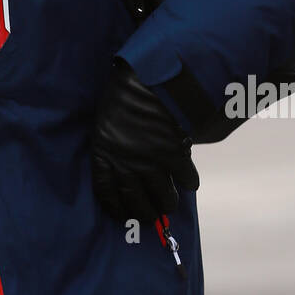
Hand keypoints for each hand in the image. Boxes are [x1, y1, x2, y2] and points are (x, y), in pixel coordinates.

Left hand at [89, 58, 198, 222]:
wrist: (147, 79)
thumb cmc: (122, 96)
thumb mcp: (106, 123)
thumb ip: (112, 148)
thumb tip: (124, 168)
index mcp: (104, 156)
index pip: (106, 195)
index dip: (116, 209)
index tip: (123, 215)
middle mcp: (127, 165)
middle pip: (137, 203)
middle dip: (146, 213)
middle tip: (152, 215)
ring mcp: (152, 163)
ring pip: (164, 199)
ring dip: (168, 203)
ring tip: (169, 202)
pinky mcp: (175, 156)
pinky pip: (186, 180)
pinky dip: (189, 182)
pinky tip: (188, 181)